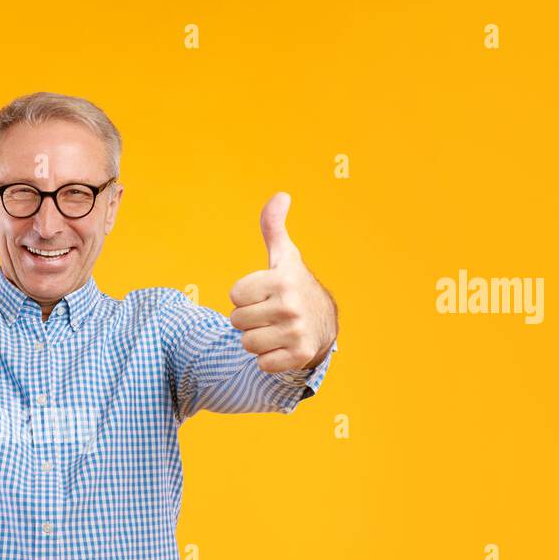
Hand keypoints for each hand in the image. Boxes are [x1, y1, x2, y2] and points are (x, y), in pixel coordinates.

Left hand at [228, 192, 337, 372]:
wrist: (324, 323)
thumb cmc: (294, 286)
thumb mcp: (284, 256)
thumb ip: (273, 227)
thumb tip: (281, 195)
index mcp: (281, 280)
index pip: (234, 296)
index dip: (244, 296)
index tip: (263, 294)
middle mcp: (290, 306)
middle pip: (236, 321)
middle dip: (248, 319)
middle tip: (268, 314)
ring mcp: (295, 332)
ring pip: (246, 344)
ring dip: (256, 340)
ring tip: (274, 330)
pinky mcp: (298, 356)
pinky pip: (261, 364)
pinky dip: (268, 359)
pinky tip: (282, 346)